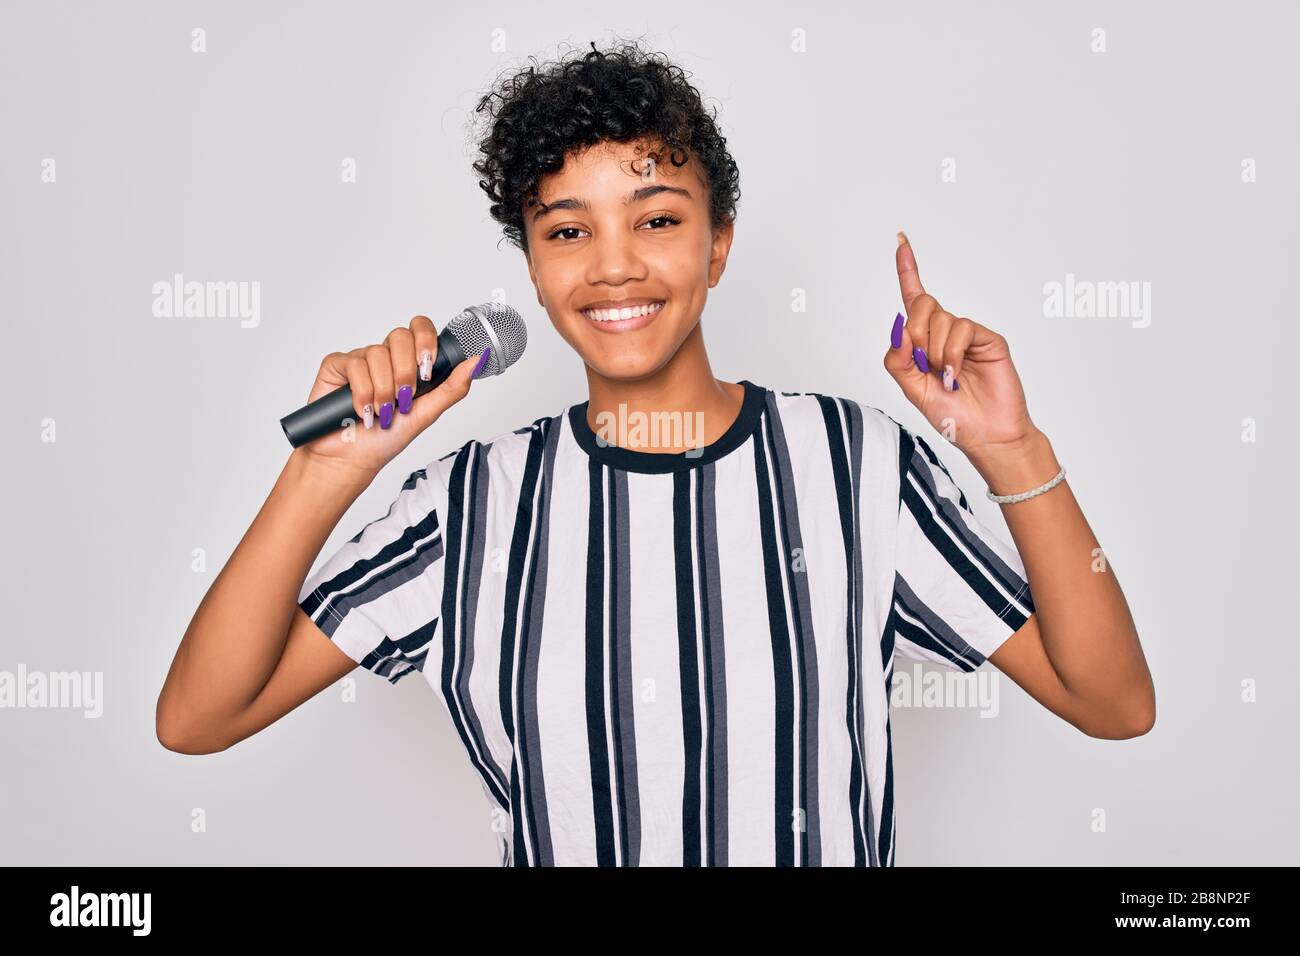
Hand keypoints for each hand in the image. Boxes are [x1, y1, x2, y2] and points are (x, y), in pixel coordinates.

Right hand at [297, 315, 485, 479]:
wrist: (352, 459)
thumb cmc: (386, 439)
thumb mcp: (427, 414)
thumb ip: (452, 387)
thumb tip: (477, 360)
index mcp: (407, 363)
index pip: (420, 329)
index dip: (425, 341)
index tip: (427, 369)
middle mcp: (384, 358)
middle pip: (400, 336)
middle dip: (405, 372)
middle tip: (404, 398)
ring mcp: (360, 360)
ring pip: (376, 352)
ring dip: (383, 389)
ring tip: (382, 413)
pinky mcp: (337, 366)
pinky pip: (353, 363)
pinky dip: (361, 392)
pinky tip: (362, 411)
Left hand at [883, 231, 1038, 457]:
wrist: (985, 435)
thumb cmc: (952, 415)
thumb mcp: (911, 390)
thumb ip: (897, 360)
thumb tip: (897, 327)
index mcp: (924, 342)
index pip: (913, 299)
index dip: (907, 269)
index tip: (901, 239)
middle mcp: (945, 333)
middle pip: (921, 305)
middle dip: (915, 333)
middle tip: (924, 363)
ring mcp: (967, 335)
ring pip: (940, 319)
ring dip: (935, 352)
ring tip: (947, 376)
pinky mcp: (987, 338)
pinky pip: (962, 328)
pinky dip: (953, 353)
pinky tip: (957, 372)